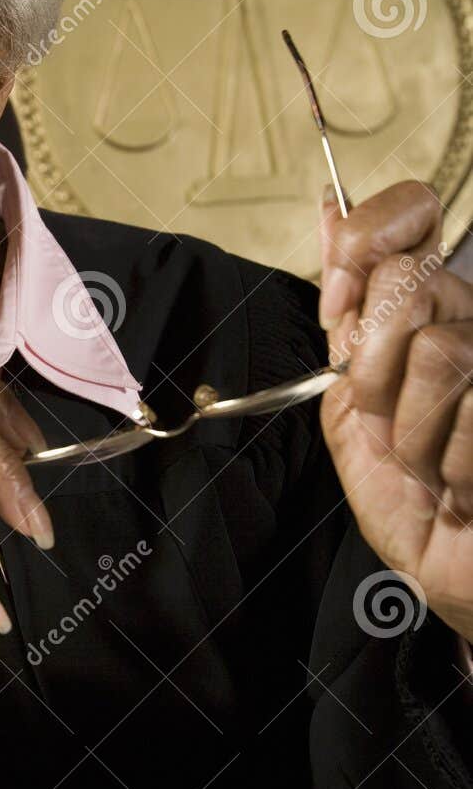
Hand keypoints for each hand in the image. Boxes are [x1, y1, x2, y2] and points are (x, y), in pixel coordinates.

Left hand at [318, 180, 472, 643]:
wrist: (462, 577)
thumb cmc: (416, 505)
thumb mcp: (353, 411)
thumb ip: (346, 325)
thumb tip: (328, 212)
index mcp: (433, 313)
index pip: (412, 211)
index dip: (370, 234)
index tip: (339, 295)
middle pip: (408, 285)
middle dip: (373, 373)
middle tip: (390, 427)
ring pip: (437, 353)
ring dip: (413, 435)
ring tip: (433, 470)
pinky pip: (471, 413)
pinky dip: (453, 468)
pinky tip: (467, 490)